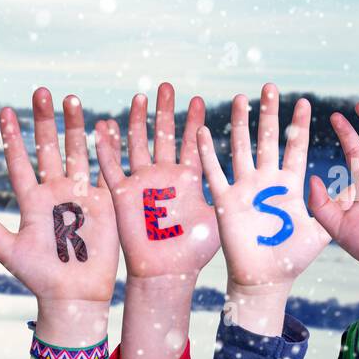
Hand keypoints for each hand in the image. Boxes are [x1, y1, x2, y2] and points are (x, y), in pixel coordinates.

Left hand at [0, 88, 118, 357]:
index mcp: (31, 200)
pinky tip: (105, 125)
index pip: (19, 161)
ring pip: (77, 152)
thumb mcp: (8, 251)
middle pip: (49, 148)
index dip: (11, 136)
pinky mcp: (104, 203)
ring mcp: (80, 195)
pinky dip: (106, 148)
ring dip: (75, 126)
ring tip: (72, 99)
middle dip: (45, 120)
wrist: (76, 295)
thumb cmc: (39, 277)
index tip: (4, 110)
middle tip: (42, 91)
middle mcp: (55, 192)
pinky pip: (105, 171)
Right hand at [94, 83, 219, 278]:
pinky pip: (111, 168)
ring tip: (140, 97)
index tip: (197, 98)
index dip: (192, 121)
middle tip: (167, 86)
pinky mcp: (123, 195)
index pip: (190, 142)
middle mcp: (164, 176)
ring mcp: (142, 183)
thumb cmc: (196, 251)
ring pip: (138, 145)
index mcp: (188, 179)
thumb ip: (231, 192)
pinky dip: (106, 148)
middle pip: (163, 136)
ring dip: (137, 121)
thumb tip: (255, 178)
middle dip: (165, 111)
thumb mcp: (220, 216)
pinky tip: (103, 126)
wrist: (167, 273)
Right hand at [197, 84, 328, 335]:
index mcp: (288, 184)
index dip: (298, 125)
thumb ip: (340, 205)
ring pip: (241, 148)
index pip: (295, 147)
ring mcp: (244, 189)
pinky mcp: (226, 202)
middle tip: (270, 86)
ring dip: (241, 124)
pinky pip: (215, 174)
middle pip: (267, 140)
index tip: (304, 101)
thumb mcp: (323, 228)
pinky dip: (208, 154)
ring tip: (241, 98)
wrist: (266, 279)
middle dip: (269, 114)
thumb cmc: (293, 256)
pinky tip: (203, 132)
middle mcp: (266, 181)